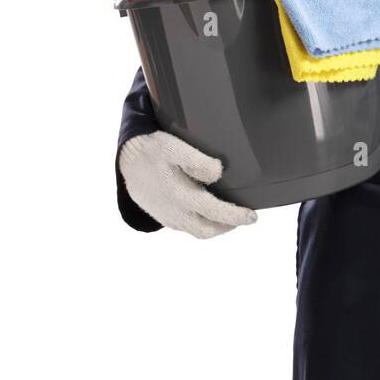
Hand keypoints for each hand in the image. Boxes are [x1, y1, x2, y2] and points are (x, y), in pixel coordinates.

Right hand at [118, 131, 257, 238]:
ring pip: (196, 230)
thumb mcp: (175, 148)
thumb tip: (218, 172)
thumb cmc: (152, 150)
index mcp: (181, 196)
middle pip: (208, 230)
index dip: (236, 216)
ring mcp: (167, 216)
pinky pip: (185, 226)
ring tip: (228, 217)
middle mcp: (175, 212)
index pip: (215, 212)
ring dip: (215, 227)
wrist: (126, 159)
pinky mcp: (162, 215)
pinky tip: (205, 213)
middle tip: (245, 217)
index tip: (253, 216)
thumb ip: (197, 161)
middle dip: (228, 226)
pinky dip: (200, 223)